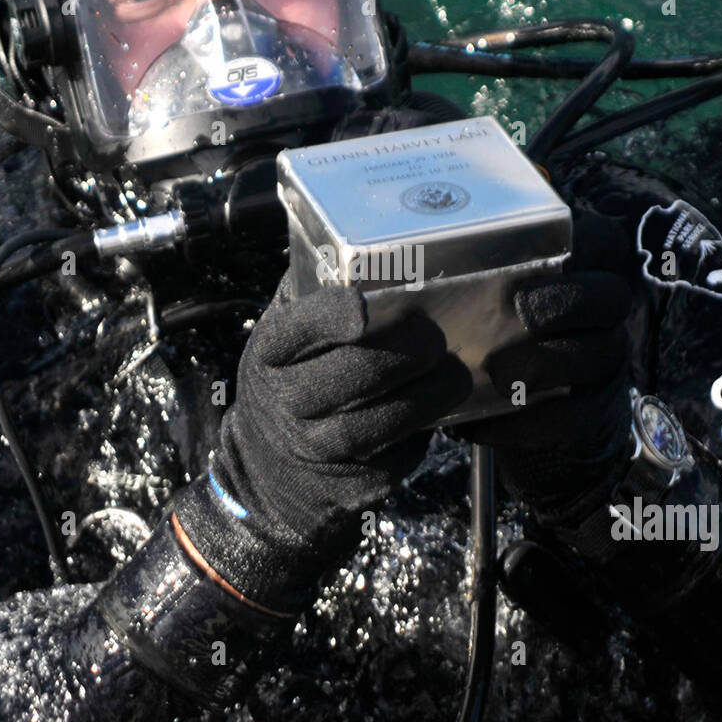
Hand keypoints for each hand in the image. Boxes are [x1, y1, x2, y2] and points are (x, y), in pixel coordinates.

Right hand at [174, 269, 471, 611]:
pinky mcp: (354, 482)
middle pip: (350, 373)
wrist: (270, 473)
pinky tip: (440, 404)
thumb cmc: (289, 383)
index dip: (332, 316)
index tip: (365, 307)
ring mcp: (317, 449)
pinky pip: (397, 452)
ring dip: (427, 394)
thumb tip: (367, 240)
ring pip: (377, 422)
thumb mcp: (281, 339)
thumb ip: (311, 295)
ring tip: (454, 372)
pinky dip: (425, 427)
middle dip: (403, 351)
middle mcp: (285, 403)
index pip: (297, 330)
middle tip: (433, 336)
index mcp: (267, 355)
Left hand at [452, 207, 635, 513]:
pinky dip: (522, 424)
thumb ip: (482, 254)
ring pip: (600, 355)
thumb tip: (442, 203)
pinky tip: (474, 424)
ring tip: (488, 369)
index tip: (542, 249)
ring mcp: (605, 369)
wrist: (517, 418)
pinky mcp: (592, 416)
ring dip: (541, 362)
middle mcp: (605, 319)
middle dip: (565, 300)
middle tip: (519, 309)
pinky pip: (573, 418)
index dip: (585, 241)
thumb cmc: (496, 336)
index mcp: (583, 276)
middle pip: (612, 296)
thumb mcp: (489, 292)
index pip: (606, 243)